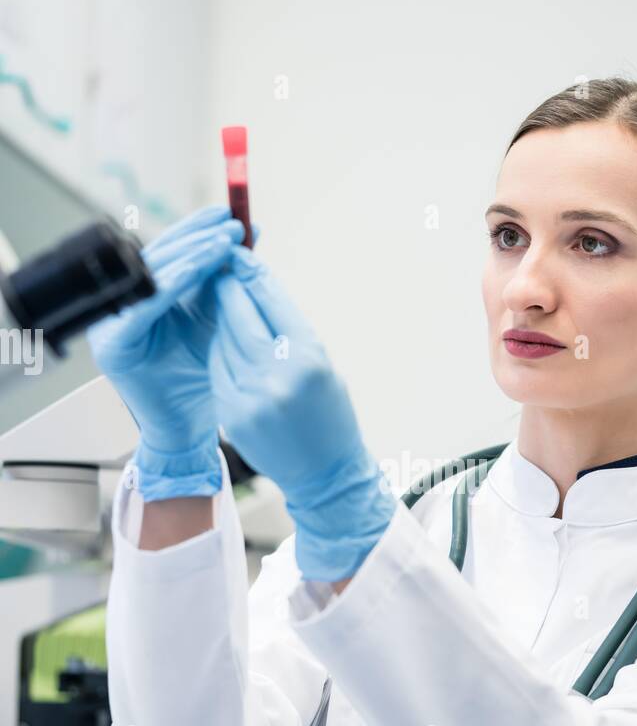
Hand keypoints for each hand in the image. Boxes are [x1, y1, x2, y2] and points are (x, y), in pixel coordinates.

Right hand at [86, 205, 248, 499]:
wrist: (191, 429)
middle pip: (158, 256)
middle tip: (231, 224)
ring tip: (223, 241)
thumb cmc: (207, 377)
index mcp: (146, 295)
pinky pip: (144, 305)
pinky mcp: (112, 344)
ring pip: (151, 274)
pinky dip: (174, 283)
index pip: (171, 252)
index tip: (232, 215)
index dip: (199, 230)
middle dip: (198, 237)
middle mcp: (123, 304)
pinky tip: (201, 268)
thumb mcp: (219, 318)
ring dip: (190, 253)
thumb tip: (252, 234)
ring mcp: (112, 324)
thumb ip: (227, 279)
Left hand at [208, 246, 395, 579]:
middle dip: (226, 287)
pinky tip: (223, 344)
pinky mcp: (231, 414)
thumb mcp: (321, 363)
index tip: (238, 251)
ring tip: (221, 304)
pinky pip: (217, 369)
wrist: (325, 474)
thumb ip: (287, 327)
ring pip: (221, 340)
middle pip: (237, 313)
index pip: (268, 297)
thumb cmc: (329, 413)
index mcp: (307, 356)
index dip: (249, 269)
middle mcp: (277, 375)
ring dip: (219, 319)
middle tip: (219, 267)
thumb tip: (254, 285)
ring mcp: (250, 397)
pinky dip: (218, 352)